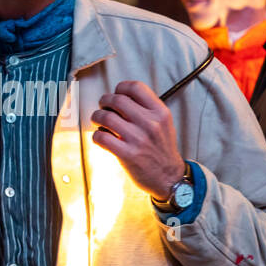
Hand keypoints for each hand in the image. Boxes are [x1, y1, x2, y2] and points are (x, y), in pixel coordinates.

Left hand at [90, 81, 184, 200]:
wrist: (168, 177)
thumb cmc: (162, 149)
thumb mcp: (164, 124)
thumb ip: (147, 108)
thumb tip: (121, 96)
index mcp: (160, 112)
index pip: (136, 88)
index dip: (121, 88)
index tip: (116, 93)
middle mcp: (150, 123)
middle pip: (117, 100)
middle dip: (104, 101)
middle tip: (103, 107)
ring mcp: (138, 139)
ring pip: (106, 117)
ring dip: (97, 117)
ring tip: (98, 121)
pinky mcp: (127, 154)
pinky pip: (102, 137)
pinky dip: (96, 135)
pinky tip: (101, 136)